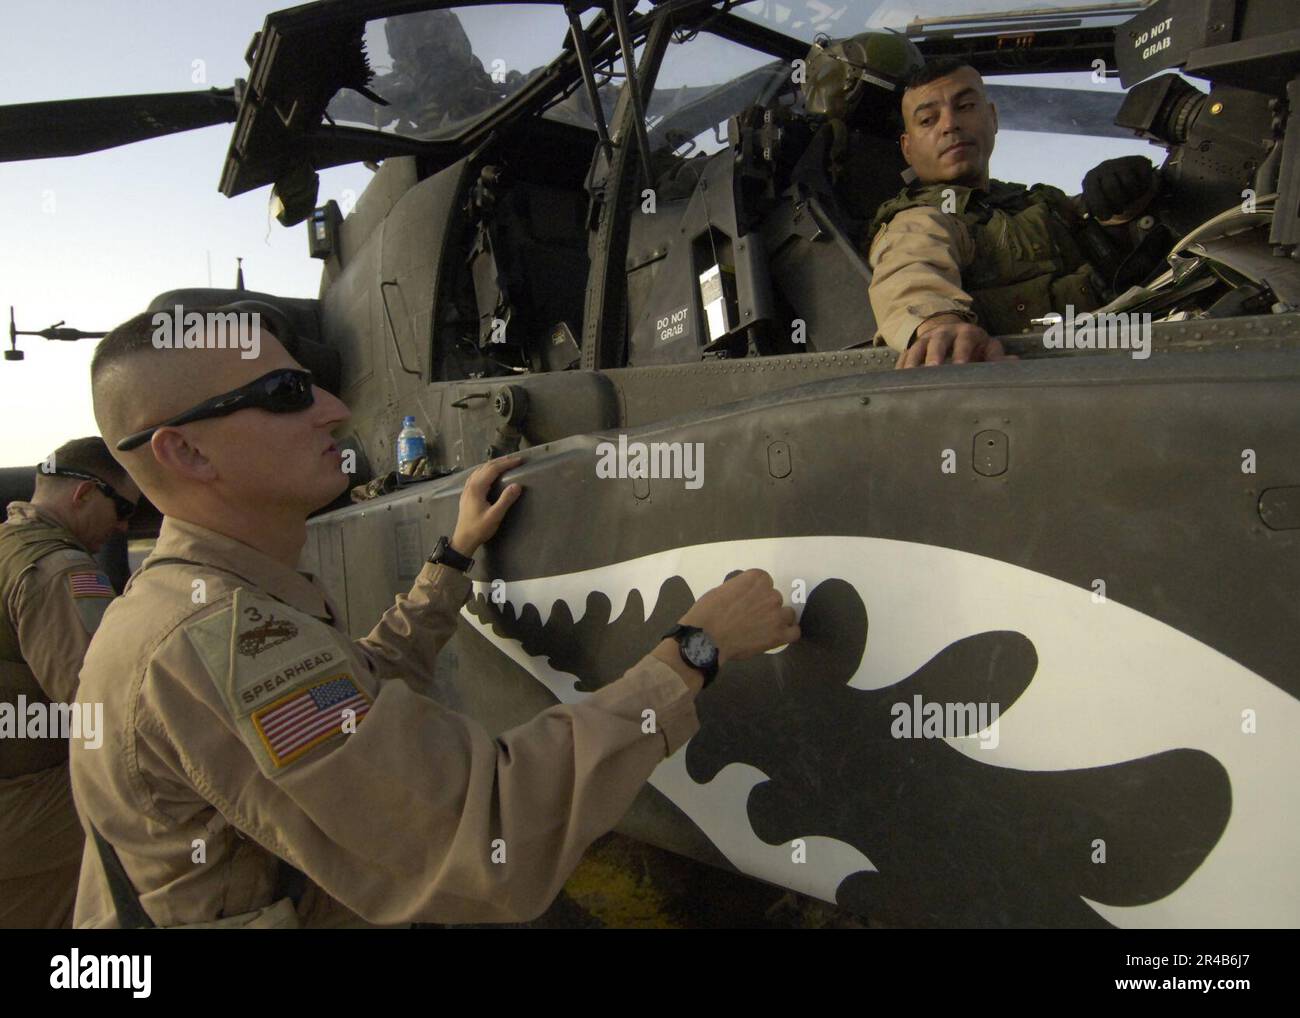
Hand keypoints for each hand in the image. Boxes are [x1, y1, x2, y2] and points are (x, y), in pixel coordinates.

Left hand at [450, 456, 522, 557]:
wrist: (463, 540)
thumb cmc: (479, 528)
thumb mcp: (495, 516)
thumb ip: (506, 500)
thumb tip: (517, 485)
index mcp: (477, 488)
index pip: (493, 469)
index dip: (507, 463)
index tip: (520, 461)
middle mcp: (470, 485)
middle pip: (486, 467)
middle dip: (501, 462)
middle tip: (516, 460)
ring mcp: (467, 489)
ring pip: (480, 470)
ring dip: (493, 465)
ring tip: (505, 463)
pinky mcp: (466, 494)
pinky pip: (476, 476)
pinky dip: (485, 470)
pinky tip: (488, 473)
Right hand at [677, 569, 800, 666]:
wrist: (705, 639)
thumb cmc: (707, 613)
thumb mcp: (721, 590)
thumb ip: (739, 589)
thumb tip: (745, 596)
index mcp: (756, 579)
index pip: (765, 581)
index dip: (757, 592)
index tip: (749, 600)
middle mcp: (770, 594)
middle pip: (775, 597)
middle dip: (765, 606)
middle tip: (751, 617)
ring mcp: (777, 615)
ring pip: (787, 614)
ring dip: (777, 619)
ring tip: (763, 629)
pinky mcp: (779, 635)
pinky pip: (794, 632)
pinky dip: (787, 634)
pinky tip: (776, 636)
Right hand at [897, 315, 1009, 367]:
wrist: (952, 332)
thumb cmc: (974, 347)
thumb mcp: (988, 349)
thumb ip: (998, 358)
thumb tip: (1014, 362)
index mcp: (966, 333)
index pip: (964, 341)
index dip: (962, 352)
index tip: (960, 366)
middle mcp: (945, 333)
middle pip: (938, 341)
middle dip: (935, 354)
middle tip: (933, 369)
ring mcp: (926, 339)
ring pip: (917, 348)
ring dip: (913, 361)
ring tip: (910, 377)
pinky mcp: (913, 347)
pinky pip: (904, 356)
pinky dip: (900, 367)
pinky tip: (898, 380)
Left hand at [1082, 155, 1156, 222]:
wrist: (1126, 173)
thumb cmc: (1107, 192)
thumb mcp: (1096, 199)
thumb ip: (1089, 207)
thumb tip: (1086, 216)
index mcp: (1090, 177)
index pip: (1093, 195)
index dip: (1100, 208)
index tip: (1106, 218)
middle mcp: (1104, 166)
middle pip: (1111, 188)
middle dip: (1116, 204)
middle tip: (1119, 211)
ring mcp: (1121, 162)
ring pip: (1129, 183)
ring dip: (1130, 197)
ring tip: (1127, 200)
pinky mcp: (1138, 161)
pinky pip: (1142, 179)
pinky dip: (1141, 189)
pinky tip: (1137, 190)